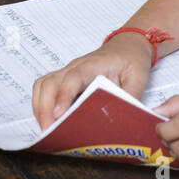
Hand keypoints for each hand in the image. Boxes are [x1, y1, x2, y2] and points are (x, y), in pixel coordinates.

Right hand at [32, 32, 153, 129]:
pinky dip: (40, 104)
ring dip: (39, 107)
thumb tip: (123, 119)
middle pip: (49, 82)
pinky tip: (47, 120)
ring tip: (46, 129)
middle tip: (49, 132)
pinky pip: (44, 88)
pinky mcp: (64, 79)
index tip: (58, 114)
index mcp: (94, 65)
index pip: (72, 78)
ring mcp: (67, 72)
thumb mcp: (138, 78)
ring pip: (43, 85)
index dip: (63, 96)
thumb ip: (130, 97)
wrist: (127, 46)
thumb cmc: (131, 59)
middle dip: (44, 108)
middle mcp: (75, 67)